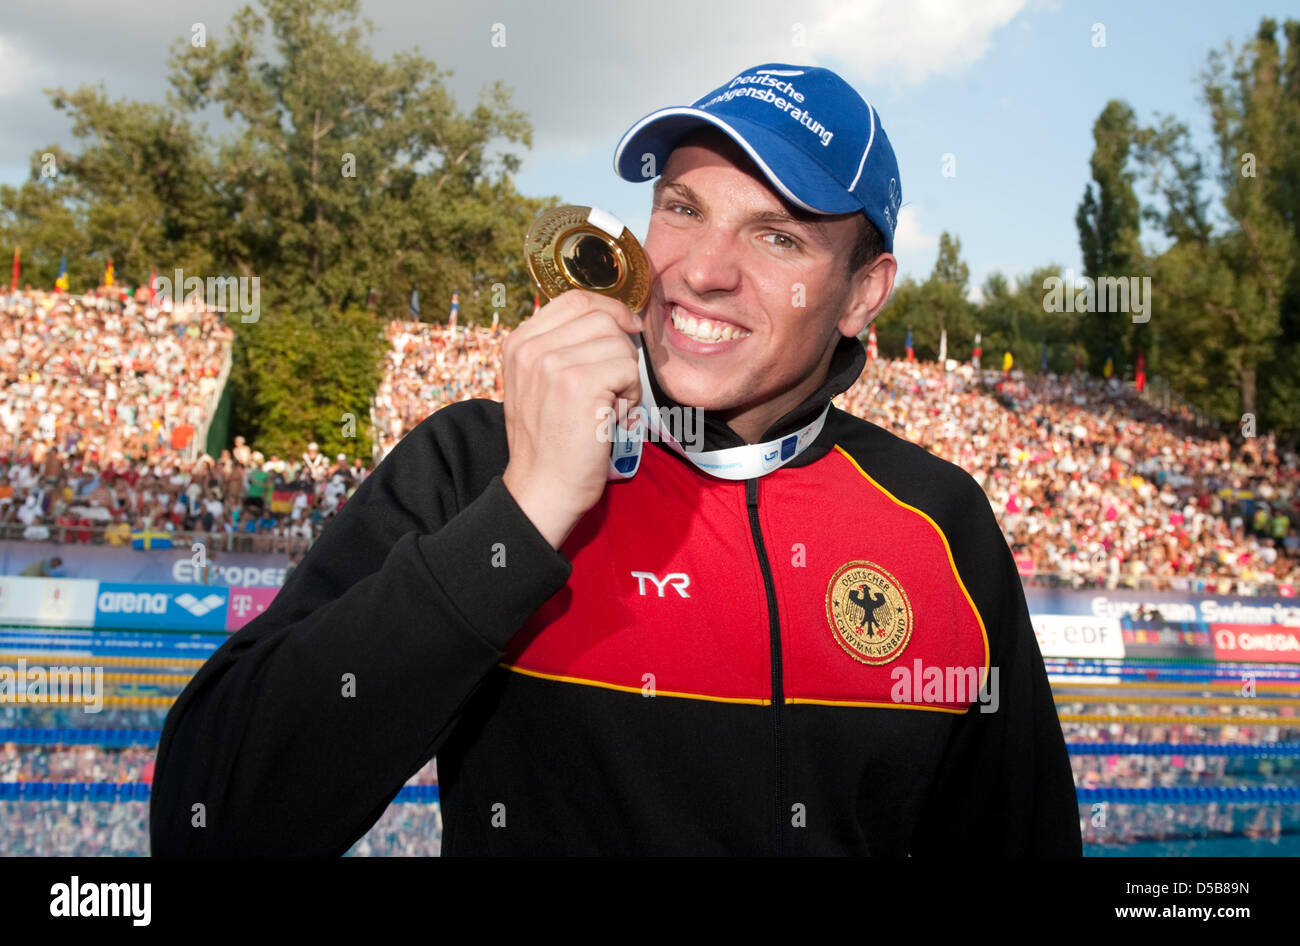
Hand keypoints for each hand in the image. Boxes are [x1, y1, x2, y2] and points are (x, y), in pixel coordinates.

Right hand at [501, 290, 642, 548]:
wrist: (542, 490)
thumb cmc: (551, 442)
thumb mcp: (539, 384)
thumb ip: (561, 348)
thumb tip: (612, 316)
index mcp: (519, 342)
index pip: (575, 298)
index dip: (610, 310)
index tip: (628, 330)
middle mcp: (530, 347)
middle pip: (602, 317)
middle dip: (621, 350)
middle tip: (613, 389)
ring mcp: (552, 364)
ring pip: (619, 343)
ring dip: (627, 376)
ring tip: (610, 406)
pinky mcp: (578, 384)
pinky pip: (628, 369)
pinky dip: (631, 395)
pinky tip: (612, 417)